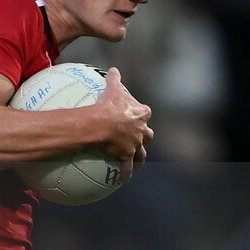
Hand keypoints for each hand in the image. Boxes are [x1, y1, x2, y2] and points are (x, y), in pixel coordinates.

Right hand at [94, 67, 152, 181]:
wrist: (101, 123)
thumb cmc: (107, 105)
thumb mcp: (112, 88)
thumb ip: (114, 79)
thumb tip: (114, 69)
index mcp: (140, 114)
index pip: (145, 113)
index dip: (142, 114)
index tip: (139, 115)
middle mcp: (141, 130)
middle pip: (147, 134)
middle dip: (145, 135)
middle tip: (140, 137)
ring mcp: (135, 144)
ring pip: (142, 153)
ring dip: (140, 157)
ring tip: (138, 162)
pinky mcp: (126, 155)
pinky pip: (127, 167)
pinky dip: (127, 173)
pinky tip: (124, 180)